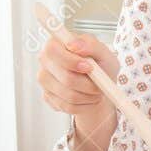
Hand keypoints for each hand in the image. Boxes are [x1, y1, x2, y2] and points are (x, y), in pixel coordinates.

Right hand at [38, 31, 120, 150]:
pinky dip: (81, 106)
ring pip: (63, 94)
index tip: (89, 66)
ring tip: (96, 93)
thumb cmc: (103, 69)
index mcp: (56, 45)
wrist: (102, 92)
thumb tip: (76, 44)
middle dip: (83, 83)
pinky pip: (64, 107)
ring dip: (85, 96)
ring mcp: (44, 82)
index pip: (52, 49)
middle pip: (58, 75)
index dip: (70, 60)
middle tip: (98, 85)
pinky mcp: (49, 99)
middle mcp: (45, 62)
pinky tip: (88, 101)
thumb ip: (92, 45)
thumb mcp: (106, 55)